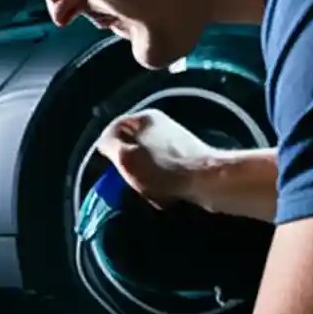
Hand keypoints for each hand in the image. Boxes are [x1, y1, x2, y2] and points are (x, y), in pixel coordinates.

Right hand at [94, 108, 215, 208]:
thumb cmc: (163, 169)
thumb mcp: (126, 157)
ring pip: (144, 164)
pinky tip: (164, 195)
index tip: (113, 171)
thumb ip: (109, 145)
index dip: (109, 153)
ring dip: (144, 181)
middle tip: (133, 182)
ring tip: (151, 192)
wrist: (209, 182)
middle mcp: (159, 125)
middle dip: (128, 169)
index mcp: (144, 118)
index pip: (112, 131)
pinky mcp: (185, 159)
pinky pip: (161, 173)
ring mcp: (173, 142)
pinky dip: (159, 185)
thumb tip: (103, 143)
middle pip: (129, 149)